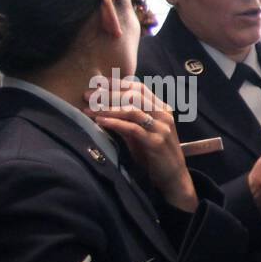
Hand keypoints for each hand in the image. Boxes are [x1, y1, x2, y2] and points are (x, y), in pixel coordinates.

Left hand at [92, 78, 195, 211]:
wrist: (173, 178)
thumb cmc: (154, 155)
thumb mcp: (140, 133)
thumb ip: (127, 119)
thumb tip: (102, 107)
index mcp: (162, 109)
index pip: (137, 87)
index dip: (116, 83)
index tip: (96, 84)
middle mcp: (163, 115)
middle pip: (133, 95)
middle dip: (107, 94)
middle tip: (86, 95)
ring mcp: (161, 128)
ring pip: (132, 110)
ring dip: (107, 108)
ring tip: (88, 110)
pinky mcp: (156, 142)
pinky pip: (132, 128)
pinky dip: (114, 123)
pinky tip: (100, 122)